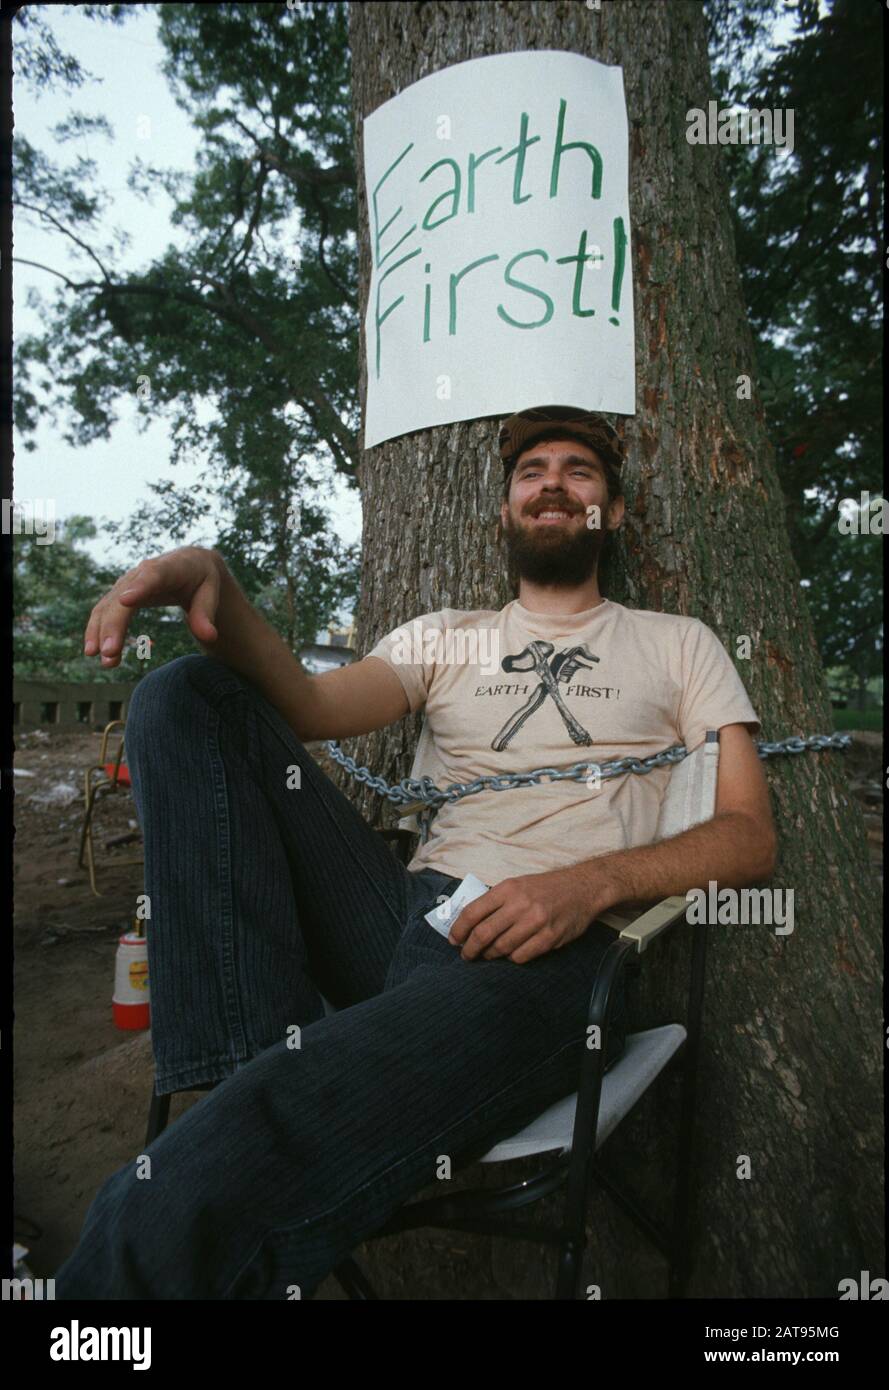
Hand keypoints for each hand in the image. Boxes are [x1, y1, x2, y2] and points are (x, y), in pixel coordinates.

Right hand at [83, 545, 224, 668]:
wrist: (190, 564)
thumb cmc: (202, 579)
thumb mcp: (211, 592)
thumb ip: (206, 614)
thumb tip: (209, 637)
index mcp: (171, 567)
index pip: (154, 576)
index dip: (139, 588)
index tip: (126, 601)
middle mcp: (143, 573)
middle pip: (123, 598)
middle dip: (113, 625)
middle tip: (108, 652)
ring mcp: (128, 583)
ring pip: (107, 606)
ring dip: (99, 632)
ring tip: (102, 659)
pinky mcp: (120, 595)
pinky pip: (104, 612)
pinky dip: (97, 631)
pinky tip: (94, 651)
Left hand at [447, 869, 605, 964]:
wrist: (582, 888)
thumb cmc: (546, 887)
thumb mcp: (518, 884)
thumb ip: (495, 901)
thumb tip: (468, 922)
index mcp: (508, 889)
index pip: (473, 912)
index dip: (459, 929)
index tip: (453, 939)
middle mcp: (520, 904)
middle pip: (483, 933)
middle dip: (470, 949)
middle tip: (466, 955)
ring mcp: (536, 922)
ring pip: (501, 948)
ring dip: (490, 955)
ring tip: (488, 954)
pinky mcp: (549, 937)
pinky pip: (521, 956)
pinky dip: (512, 958)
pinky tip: (511, 953)